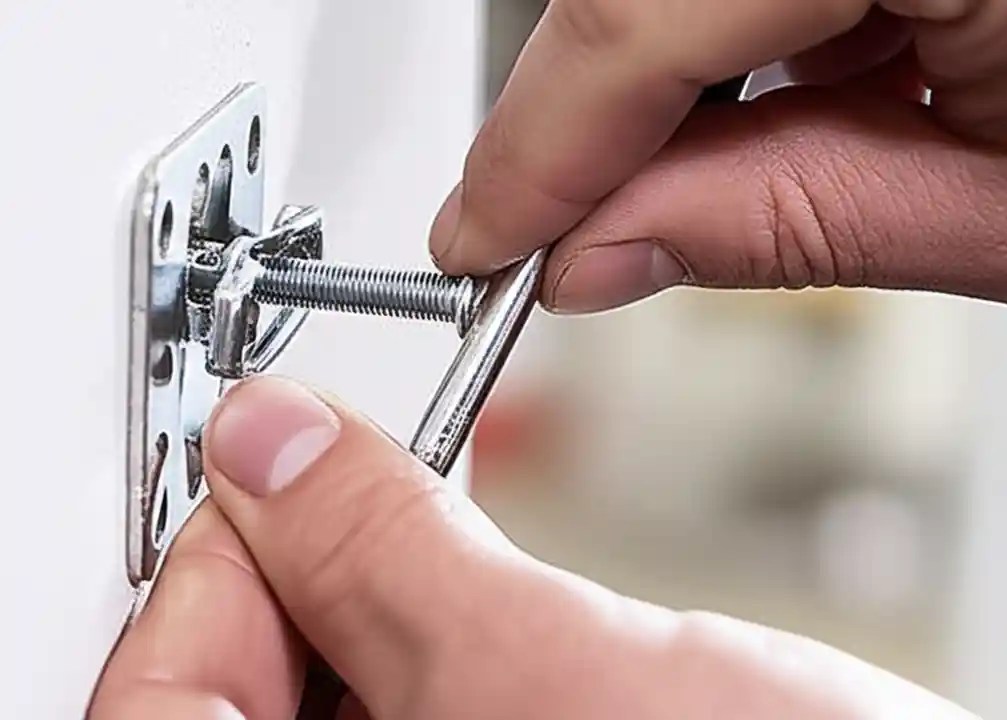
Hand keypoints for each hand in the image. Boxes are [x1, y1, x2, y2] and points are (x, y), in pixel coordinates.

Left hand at [91, 377, 971, 718]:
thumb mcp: (559, 675)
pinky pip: (405, 707)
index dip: (206, 573)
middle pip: (235, 703)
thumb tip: (269, 444)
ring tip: (409, 512)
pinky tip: (452, 579)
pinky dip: (414, 628)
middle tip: (339, 469)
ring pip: (325, 699)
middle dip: (284, 575)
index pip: (165, 713)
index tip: (267, 464)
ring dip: (355, 592)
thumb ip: (388, 559)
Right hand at [429, 1, 1006, 311]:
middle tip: (576, 234)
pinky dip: (733, 23)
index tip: (481, 240)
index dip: (535, 150)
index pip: (642, 17)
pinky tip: (786, 82)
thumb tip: (601, 251)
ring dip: (662, 66)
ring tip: (702, 176)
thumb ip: (783, 226)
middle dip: (589, 114)